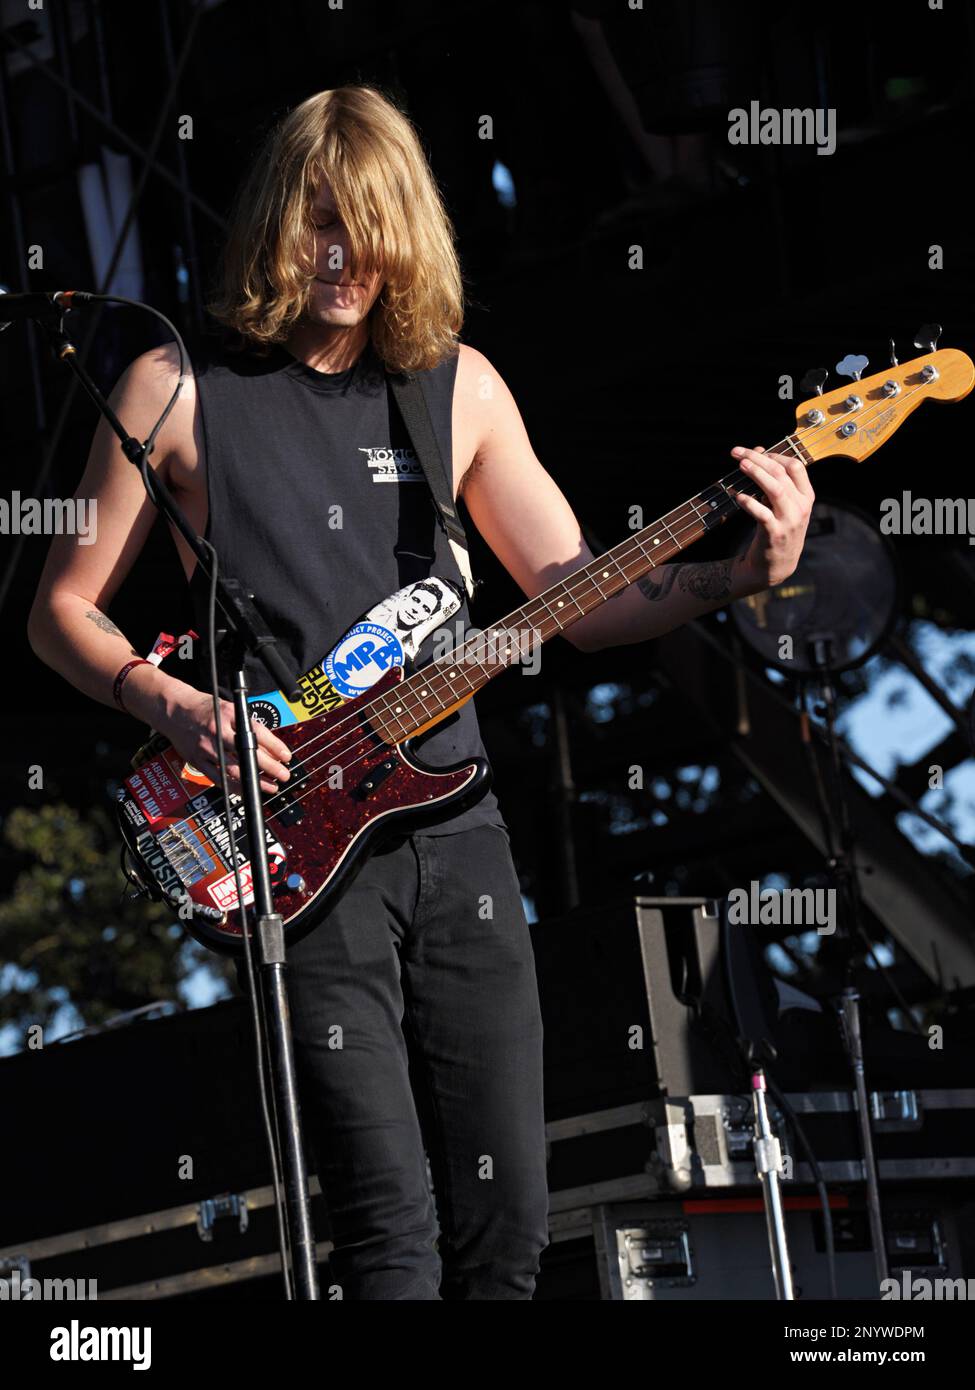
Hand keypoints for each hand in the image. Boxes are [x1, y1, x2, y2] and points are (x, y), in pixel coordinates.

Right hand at [126, 670, 291, 794]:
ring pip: (234, 770)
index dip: (275, 746)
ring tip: (271, 787)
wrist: (175, 710)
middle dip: (270, 767)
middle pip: (248, 753)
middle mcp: (218, 731)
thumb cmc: (207, 708)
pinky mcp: (197, 760)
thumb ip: (248, 726)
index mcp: (229, 715)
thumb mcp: (231, 709)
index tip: (286, 757)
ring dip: (255, 781)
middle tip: (284, 775)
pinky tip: (246, 790)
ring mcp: (206, 747)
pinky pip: (217, 778)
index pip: (257, 732)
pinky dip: (233, 787)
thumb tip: (271, 748)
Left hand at [729, 445, 814, 593]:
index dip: (774, 454)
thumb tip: (757, 451)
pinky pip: (762, 513)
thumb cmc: (776, 529)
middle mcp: (801, 506)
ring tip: (740, 465)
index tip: (754, 451)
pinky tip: (738, 496)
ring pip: (775, 489)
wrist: (776, 566)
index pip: (795, 465)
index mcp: (806, 496)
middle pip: (781, 473)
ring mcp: (790, 521)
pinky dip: (749, 502)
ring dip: (756, 474)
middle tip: (737, 453)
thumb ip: (773, 480)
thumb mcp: (781, 505)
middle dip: (758, 459)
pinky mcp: (775, 534)